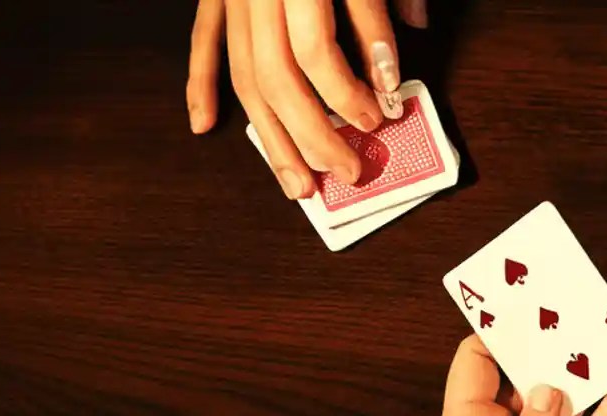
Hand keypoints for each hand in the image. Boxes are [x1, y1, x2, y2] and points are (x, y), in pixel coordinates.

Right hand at [186, 0, 428, 198]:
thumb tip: (405, 42)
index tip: (382, 116)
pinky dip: (201, 84)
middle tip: (352, 171)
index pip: (317, 51)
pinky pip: (203, 41)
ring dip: (271, 137)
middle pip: (279, 77)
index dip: (349, 93)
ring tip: (297, 183)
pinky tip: (205, 124)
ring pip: (244, 77)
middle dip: (317, 134)